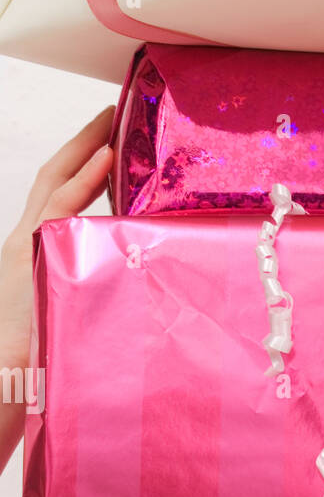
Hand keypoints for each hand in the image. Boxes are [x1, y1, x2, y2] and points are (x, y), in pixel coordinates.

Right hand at [0, 107, 114, 368]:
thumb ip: (96, 289)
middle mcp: (27, 241)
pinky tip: (103, 158)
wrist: (6, 382)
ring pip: (55, 186)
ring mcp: (27, 245)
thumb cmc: (42, 361)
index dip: (79, 166)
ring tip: (109, 124)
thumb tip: (137, 285)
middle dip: (80, 144)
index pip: (56, 196)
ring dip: (83, 151)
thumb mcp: (71, 313)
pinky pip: (60, 209)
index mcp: (35, 251)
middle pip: (53, 179)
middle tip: (108, 114)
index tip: (104, 141)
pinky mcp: (33, 256)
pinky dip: (82, 181)